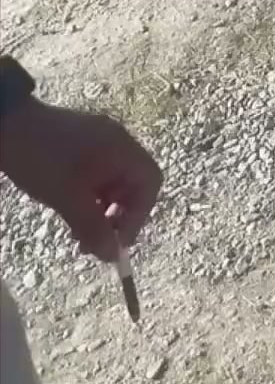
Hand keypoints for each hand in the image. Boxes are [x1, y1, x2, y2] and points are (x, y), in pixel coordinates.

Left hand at [0, 97, 161, 260]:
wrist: (8, 127)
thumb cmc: (44, 161)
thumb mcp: (69, 199)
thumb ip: (94, 228)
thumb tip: (113, 256)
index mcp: (122, 148)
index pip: (150, 182)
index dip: (139, 214)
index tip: (116, 240)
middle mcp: (117, 142)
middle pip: (134, 185)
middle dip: (119, 217)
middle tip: (95, 242)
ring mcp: (100, 143)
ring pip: (114, 185)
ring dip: (103, 212)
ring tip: (80, 234)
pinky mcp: (82, 147)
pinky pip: (98, 178)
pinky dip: (91, 199)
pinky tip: (73, 213)